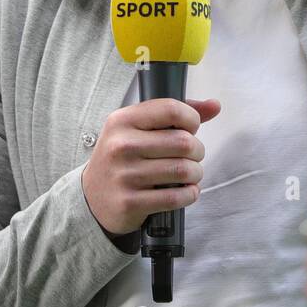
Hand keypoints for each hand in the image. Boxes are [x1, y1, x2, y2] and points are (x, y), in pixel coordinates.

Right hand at [81, 97, 219, 235]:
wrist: (92, 199)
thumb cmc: (123, 158)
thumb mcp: (138, 129)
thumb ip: (175, 114)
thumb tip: (215, 105)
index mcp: (122, 120)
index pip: (171, 109)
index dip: (191, 119)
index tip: (191, 129)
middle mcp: (121, 145)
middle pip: (184, 142)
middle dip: (198, 150)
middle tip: (192, 156)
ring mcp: (124, 175)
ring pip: (184, 170)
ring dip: (195, 174)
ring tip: (189, 174)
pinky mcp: (130, 202)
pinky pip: (176, 197)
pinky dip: (189, 194)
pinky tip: (185, 191)